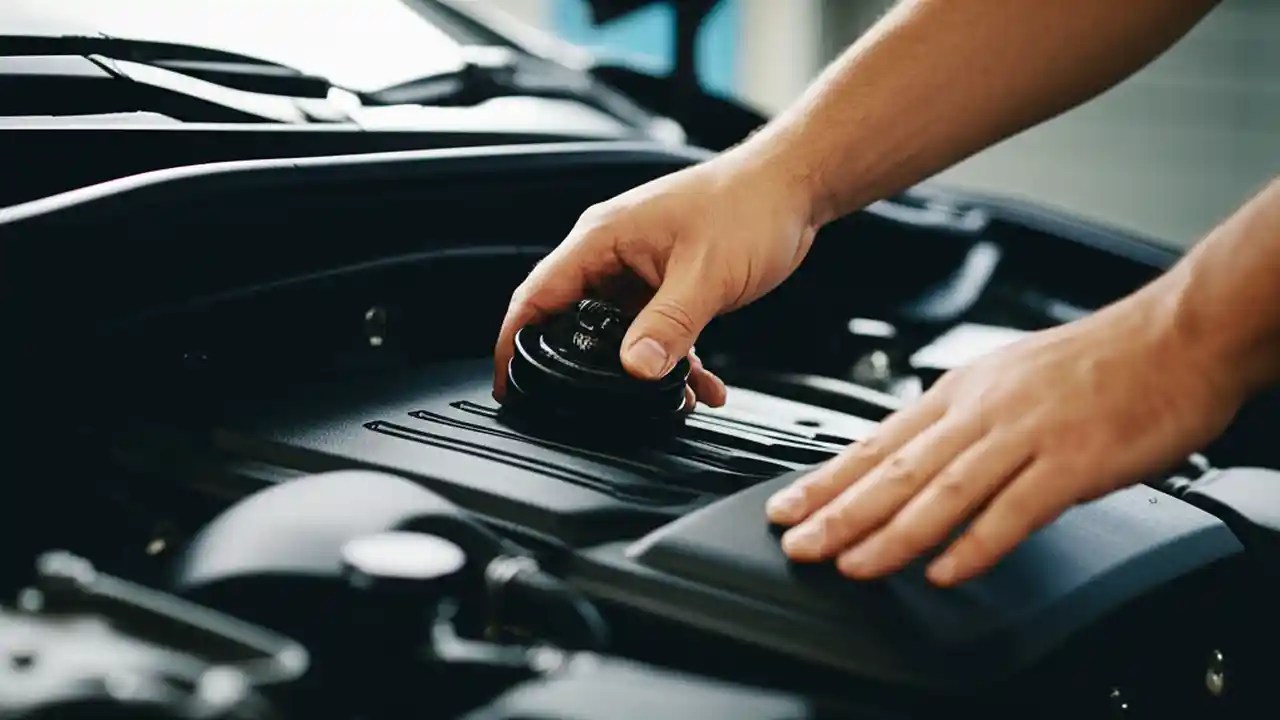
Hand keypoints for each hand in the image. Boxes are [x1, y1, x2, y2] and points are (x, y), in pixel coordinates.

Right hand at [493, 149, 819, 407]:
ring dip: (642, 369)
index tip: (510, 383)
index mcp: (602, 239)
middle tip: (596, 405)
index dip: (515, 340)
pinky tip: (700, 380)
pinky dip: (671, 358)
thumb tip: (634, 369)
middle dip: (589, 368)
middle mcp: (612, 252)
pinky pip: (653, 330)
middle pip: (574, 320)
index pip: (537, 294)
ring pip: (619, 332)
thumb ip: (668, 326)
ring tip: (671, 399)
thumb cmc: (749, 206)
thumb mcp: (706, 276)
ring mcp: (639, 267)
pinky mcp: (666, 281)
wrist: (793, 187)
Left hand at [765, 289, 1246, 586]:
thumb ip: (956, 422)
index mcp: (959, 391)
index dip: (827, 480)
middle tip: (798, 542)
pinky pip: (1014, 510)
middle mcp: (982, 412)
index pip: (877, 442)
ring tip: (850, 563)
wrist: (1175, 337)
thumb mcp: (1003, 379)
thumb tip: (909, 459)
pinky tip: (945, 571)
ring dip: (890, 533)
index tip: (786, 507)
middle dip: (839, 512)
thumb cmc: (1093, 360)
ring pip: (942, 492)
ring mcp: (1024, 436)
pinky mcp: (1071, 462)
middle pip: (896, 470)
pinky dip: (976, 544)